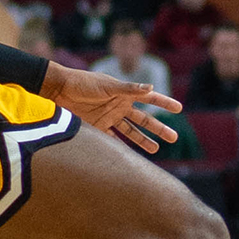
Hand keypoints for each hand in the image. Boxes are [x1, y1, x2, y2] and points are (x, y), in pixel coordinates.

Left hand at [42, 64, 181, 152]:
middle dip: (159, 129)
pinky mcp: (97, 126)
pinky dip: (120, 147)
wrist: (59, 90)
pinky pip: (112, 139)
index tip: (179, 108)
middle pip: (144, 120)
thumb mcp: (108, 86)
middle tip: (174, 137)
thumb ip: (129, 89)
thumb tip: (151, 88)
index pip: (150, 99)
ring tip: (156, 150)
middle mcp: (120, 106)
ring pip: (131, 131)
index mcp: (125, 94)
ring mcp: (109, 117)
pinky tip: (129, 156)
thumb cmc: (84, 83)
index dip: (164, 103)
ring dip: (143, 140)